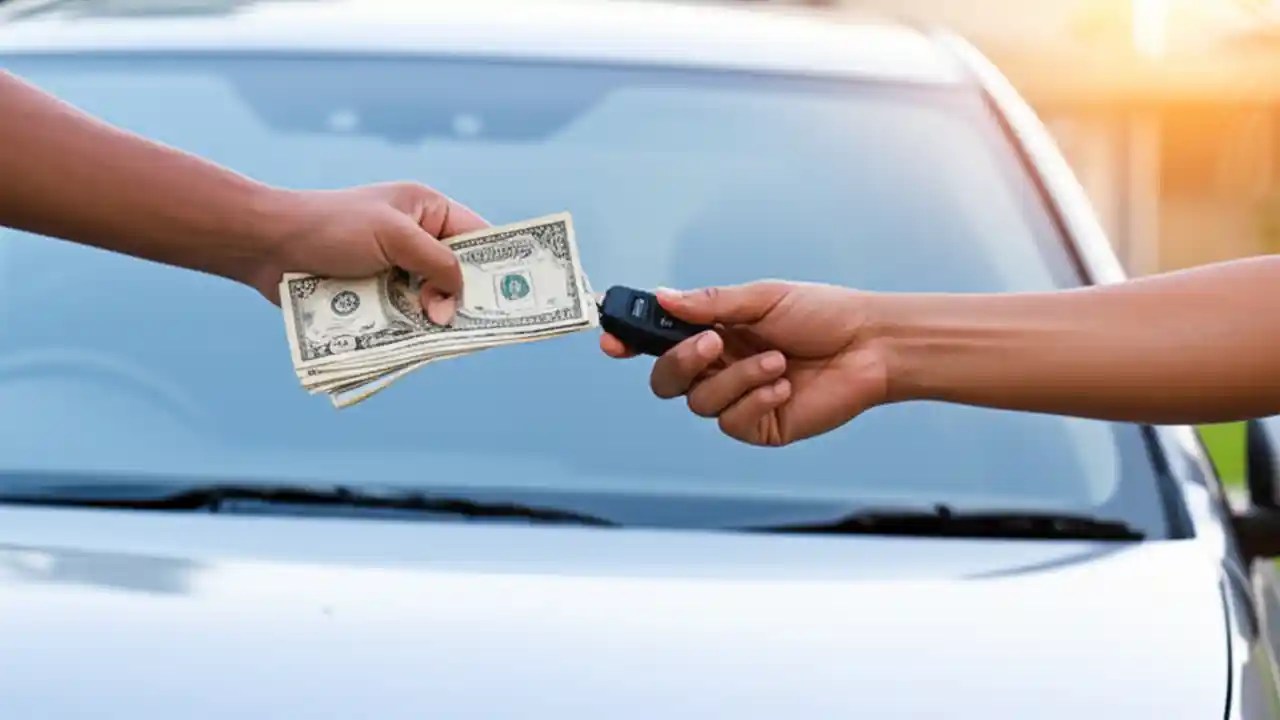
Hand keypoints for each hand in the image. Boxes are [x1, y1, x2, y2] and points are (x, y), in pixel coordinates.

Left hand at [247, 182, 486, 323]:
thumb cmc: (331, 226)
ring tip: (442, 336)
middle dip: (464, 299)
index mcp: (427, 211)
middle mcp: (416, 241)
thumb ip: (435, 264)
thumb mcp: (393, 236)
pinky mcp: (374, 298)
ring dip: (434, 319)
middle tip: (479, 325)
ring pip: (431, 302)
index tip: (518, 291)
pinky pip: (404, 318)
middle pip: (457, 276)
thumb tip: (455, 305)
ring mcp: (395, 271)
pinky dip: (410, 330)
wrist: (266, 246)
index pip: (477, 236)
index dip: (497, 262)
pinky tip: (417, 344)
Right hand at [600, 281, 890, 445]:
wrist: (870, 346)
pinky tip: (783, 386)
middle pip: (666, 380)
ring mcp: (738, 400)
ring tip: (776, 361)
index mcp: (715, 332)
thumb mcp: (763, 298)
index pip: (660, 341)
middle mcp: (720, 367)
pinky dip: (755, 399)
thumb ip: (710, 304)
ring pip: (699, 402)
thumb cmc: (822, 314)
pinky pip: (731, 421)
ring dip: (736, 378)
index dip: (630, 342)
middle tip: (711, 344)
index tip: (612, 339)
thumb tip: (662, 298)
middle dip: (681, 363)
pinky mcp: (759, 426)